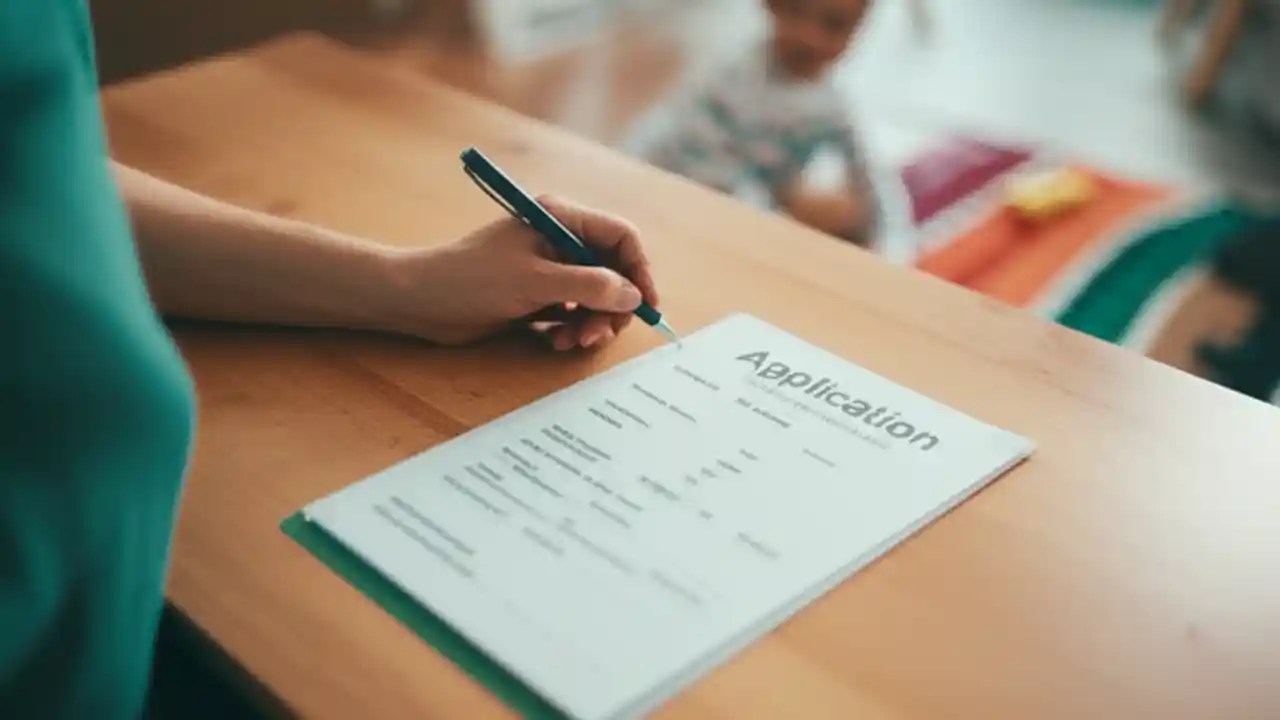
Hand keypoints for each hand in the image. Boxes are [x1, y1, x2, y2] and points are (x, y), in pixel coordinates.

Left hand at [377, 196, 658, 348]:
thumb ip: (590, 287)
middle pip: (612, 271)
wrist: (419, 301)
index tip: (645, 306)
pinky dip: (571, 329)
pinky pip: (572, 313)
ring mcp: (548, 269)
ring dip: (591, 323)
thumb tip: (633, 296)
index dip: (639, 271)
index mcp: (560, 219)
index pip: (620, 237)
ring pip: (594, 297)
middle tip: (598, 335)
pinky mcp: (536, 295)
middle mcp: (559, 240)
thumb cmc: (471, 280)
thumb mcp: (536, 283)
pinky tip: (556, 342)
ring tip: (572, 342)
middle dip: (611, 306)